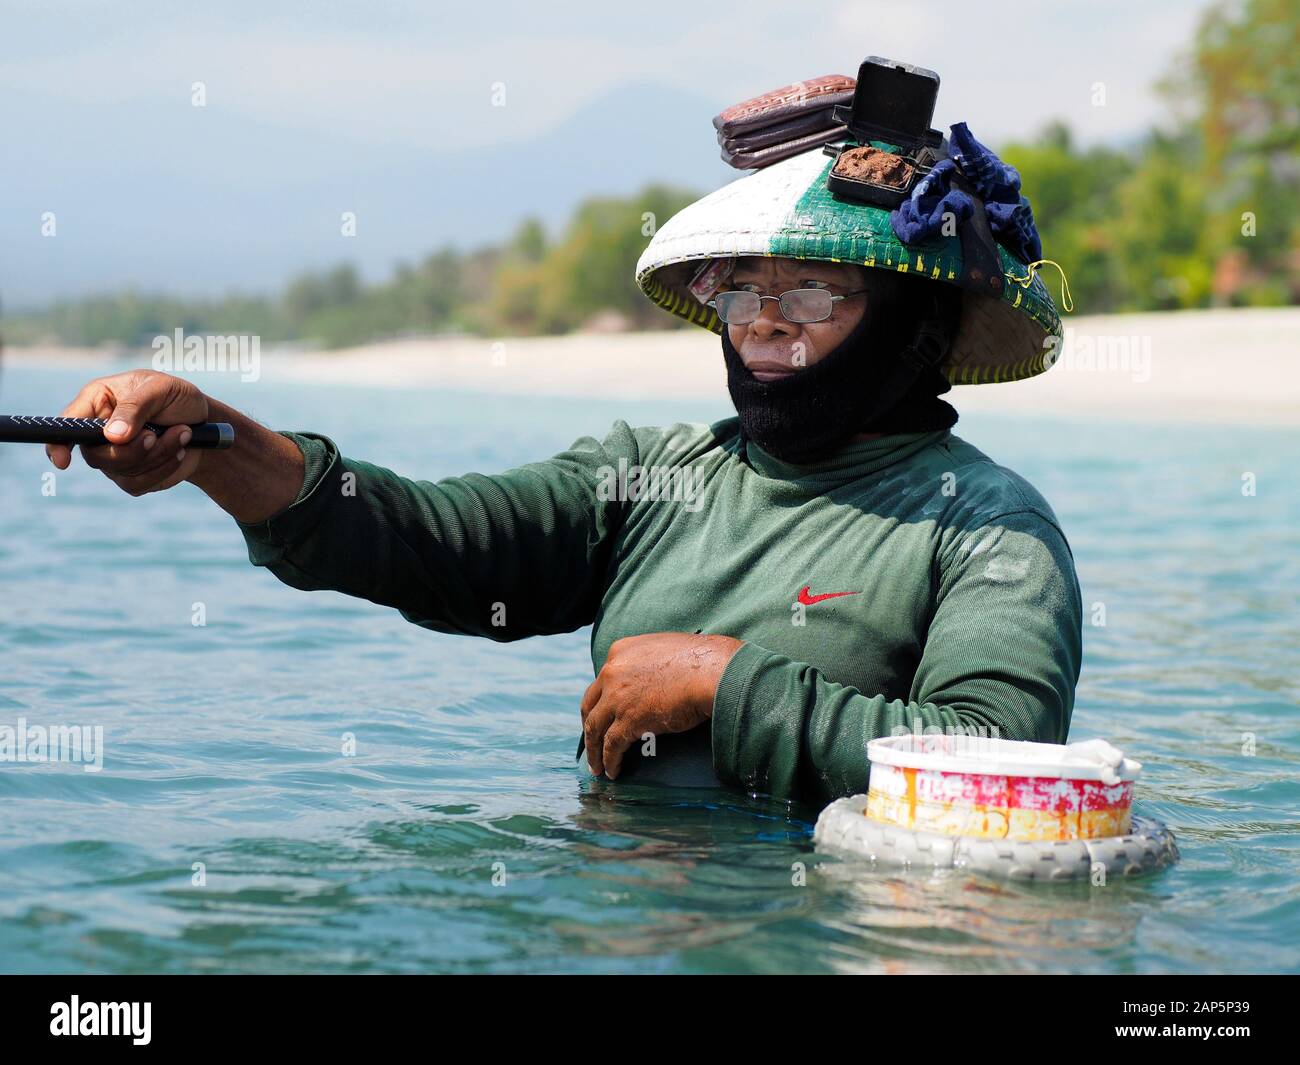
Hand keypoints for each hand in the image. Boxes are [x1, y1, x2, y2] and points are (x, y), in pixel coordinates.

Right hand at [46, 370, 209, 495]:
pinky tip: (180, 450)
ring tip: (182, 433)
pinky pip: (139, 483)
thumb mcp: (161, 389)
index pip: (67, 425)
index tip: (63, 461)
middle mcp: (98, 431)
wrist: (205, 426)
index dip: (59, 444)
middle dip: (132, 449)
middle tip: (155, 435)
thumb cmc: (178, 399)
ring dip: (158, 454)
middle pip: (96, 455)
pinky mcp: (131, 476)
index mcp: (97, 401)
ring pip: (122, 470)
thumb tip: (112, 436)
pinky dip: (164, 468)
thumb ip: (136, 407)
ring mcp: (113, 457)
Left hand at [581, 632, 742, 779]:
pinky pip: (612, 746)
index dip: (600, 700)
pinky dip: (610, 761)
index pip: (602, 679)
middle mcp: (612, 672)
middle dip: (589, 726)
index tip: (602, 713)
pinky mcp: (628, 720)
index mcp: (620, 651)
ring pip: (594, 728)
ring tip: (597, 767)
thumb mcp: (663, 649)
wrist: (712, 671)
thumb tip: (651, 680)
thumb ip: (648, 662)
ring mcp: (617, 697)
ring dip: (594, 751)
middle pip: (590, 705)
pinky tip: (613, 772)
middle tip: (592, 741)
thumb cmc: (701, 660)